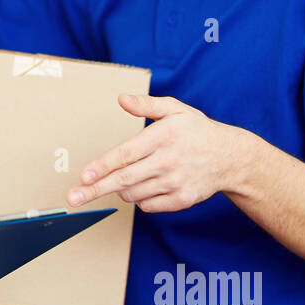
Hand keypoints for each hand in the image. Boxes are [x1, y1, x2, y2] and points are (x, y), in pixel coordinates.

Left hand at [66, 93, 248, 213]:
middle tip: (73, 198)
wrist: (231, 158)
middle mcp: (169, 161)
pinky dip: (140, 198)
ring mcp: (176, 182)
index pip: (127, 154)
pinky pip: (148, 205)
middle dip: (95, 190)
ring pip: (133, 194)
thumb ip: (147, 105)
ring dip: (120, 189)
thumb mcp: (175, 109)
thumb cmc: (197, 131)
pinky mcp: (182, 200)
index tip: (83, 176)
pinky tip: (148, 184)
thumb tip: (121, 99)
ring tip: (126, 177)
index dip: (103, 166)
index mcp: (164, 136)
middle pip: (124, 180)